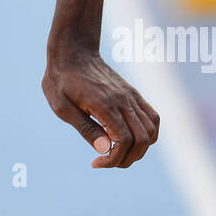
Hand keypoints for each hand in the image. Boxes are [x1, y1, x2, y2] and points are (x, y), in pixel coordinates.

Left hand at [43, 40, 158, 168]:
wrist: (73, 52)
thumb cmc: (62, 80)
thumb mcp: (62, 107)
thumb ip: (85, 128)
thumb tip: (105, 149)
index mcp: (105, 105)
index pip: (123, 141)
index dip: (113, 159)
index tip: (96, 162)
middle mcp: (123, 101)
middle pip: (142, 140)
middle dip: (127, 159)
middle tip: (107, 161)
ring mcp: (131, 97)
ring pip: (151, 131)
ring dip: (139, 149)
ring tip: (119, 152)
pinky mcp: (133, 94)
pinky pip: (153, 117)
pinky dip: (148, 134)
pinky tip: (131, 139)